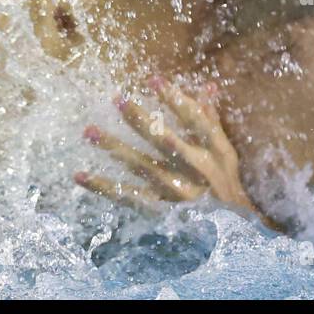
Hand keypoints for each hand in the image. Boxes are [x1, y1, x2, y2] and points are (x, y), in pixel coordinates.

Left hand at [76, 76, 268, 222]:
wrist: (232, 235)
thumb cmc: (226, 187)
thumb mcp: (225, 154)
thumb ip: (212, 120)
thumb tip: (206, 85)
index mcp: (214, 152)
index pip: (194, 120)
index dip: (175, 99)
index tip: (153, 79)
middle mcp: (195, 170)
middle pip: (164, 139)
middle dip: (140, 118)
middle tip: (116, 98)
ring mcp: (176, 192)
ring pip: (142, 166)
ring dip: (115, 147)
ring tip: (90, 131)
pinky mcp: (160, 211)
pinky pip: (128, 197)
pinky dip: (104, 186)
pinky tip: (81, 176)